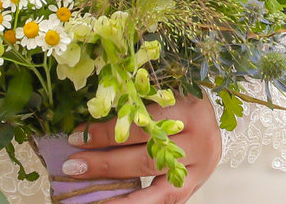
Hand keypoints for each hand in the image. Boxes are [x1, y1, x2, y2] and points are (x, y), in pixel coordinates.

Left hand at [61, 99, 222, 203]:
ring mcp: (201, 169)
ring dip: (119, 195)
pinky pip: (166, 201)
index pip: (141, 125)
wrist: (211, 117)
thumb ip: (133, 107)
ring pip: (157, 189)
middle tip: (74, 166)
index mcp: (189, 109)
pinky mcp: (196, 186)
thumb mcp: (161, 93)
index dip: (106, 133)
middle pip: (146, 158)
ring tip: (89, 196)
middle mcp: (200, 142)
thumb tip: (85, 130)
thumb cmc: (179, 99)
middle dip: (106, 165)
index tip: (76, 137)